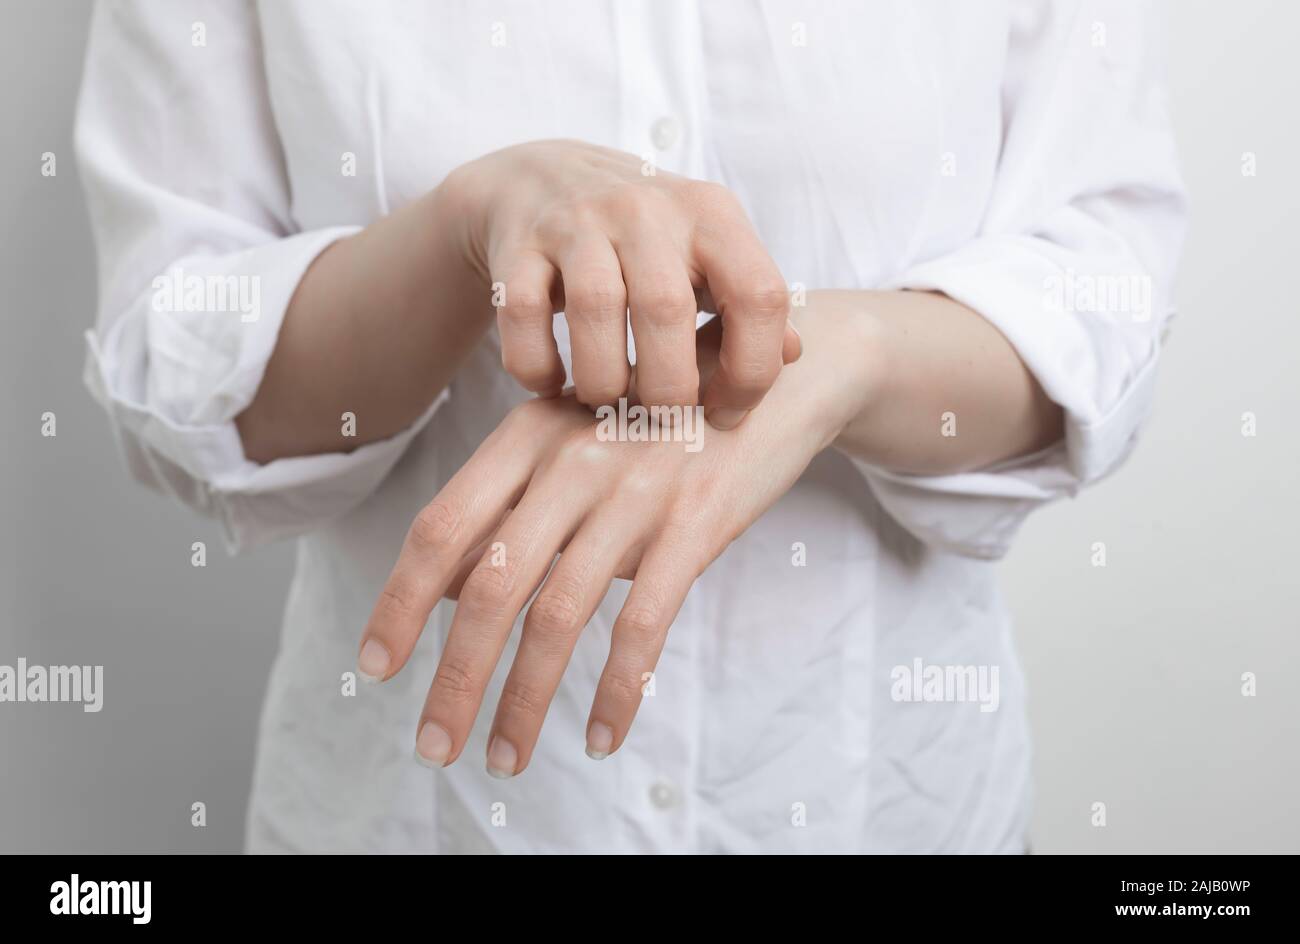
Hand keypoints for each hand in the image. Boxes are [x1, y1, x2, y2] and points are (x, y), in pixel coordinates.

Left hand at [356, 316, 863, 774]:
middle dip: (456, 679)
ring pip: (559, 616)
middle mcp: (571, 460)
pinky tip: (600, 738)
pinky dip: (618, 691)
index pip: (441, 527)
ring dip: (524, 702)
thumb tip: (434, 591)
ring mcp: (636, 491)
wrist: (768, 378)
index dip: (398, 601)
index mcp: (527, 436)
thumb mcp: (570, 445)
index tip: (376, 667)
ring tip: (505, 760)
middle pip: (490, 585)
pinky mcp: (696, 523)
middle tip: (434, 747)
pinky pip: (645, 624)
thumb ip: (507, 508)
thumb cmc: (655, 422)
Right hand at [439, 139, 799, 427]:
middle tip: (661, 417)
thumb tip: (794, 354)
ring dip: (603, 382)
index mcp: (711, 214)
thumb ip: (751, 304)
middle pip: (669, 310)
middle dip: (669, 390)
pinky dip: (536, 367)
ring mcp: (576, 221)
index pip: (759, 294)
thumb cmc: (647, 239)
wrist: (542, 178)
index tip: (726, 410)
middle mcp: (646, 208)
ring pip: (595, 310)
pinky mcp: (517, 245)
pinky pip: (522, 316)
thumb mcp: (709, 255)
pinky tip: (552, 384)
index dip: (753, 370)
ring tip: (607, 402)